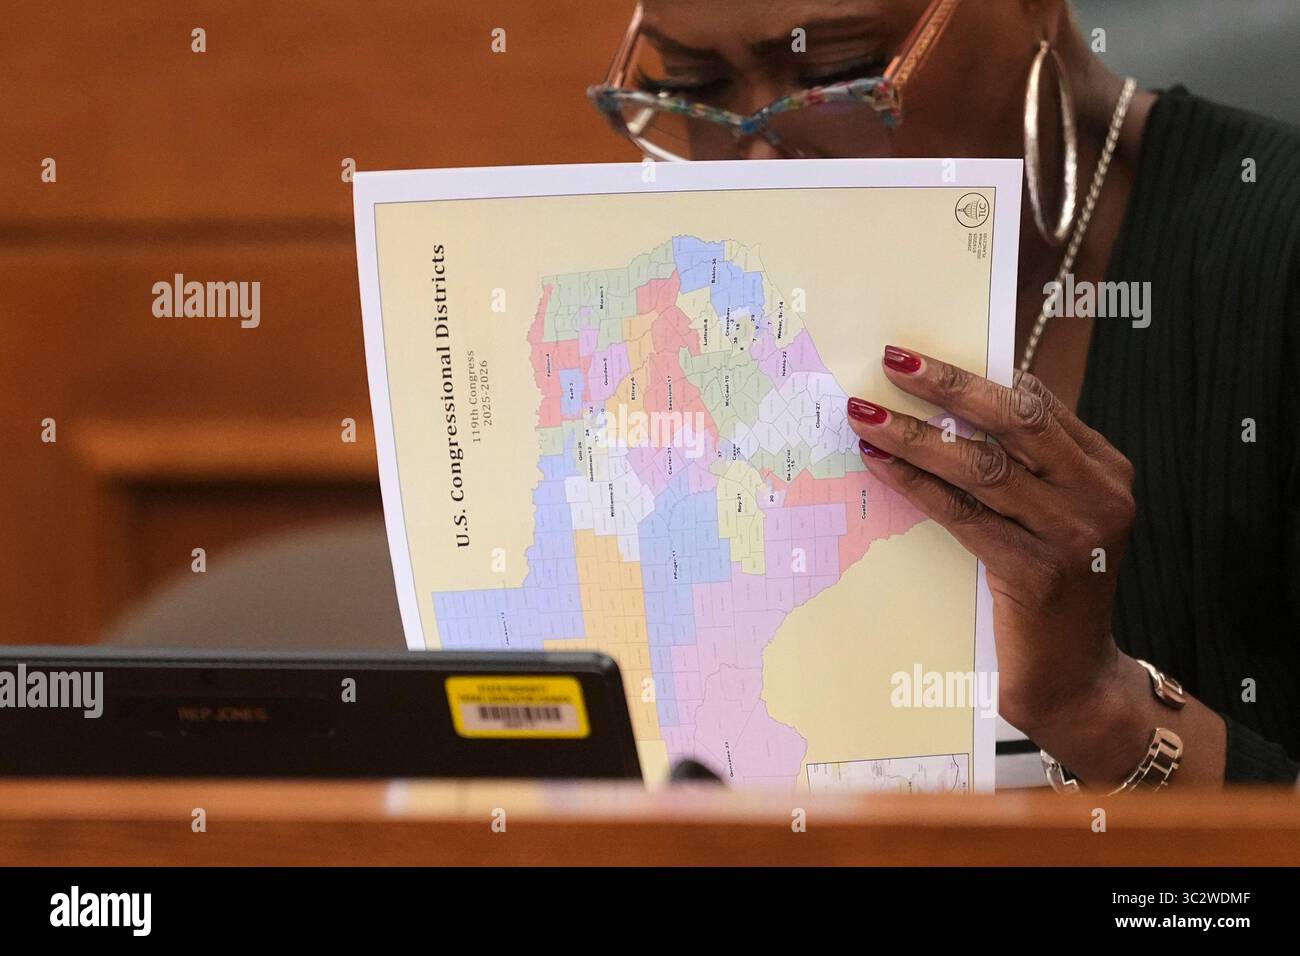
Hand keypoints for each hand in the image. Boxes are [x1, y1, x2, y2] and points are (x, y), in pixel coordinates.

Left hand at [846, 345, 1136, 738]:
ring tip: (865, 415)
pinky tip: (881, 465)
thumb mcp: (1051, 518)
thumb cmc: (1050, 591)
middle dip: (949, 385)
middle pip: (1016, 421)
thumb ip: (1020, 469)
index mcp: (1105, 470)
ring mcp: (1072, 535)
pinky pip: (964, 516)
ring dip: (915, 435)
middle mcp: (1098, 495)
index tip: (918, 360)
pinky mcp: (1035, 574)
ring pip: (983, 466)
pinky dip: (917, 485)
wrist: (1075, 681)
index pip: (1037, 404)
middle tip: (893, 361)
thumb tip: (943, 408)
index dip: (975, 376)